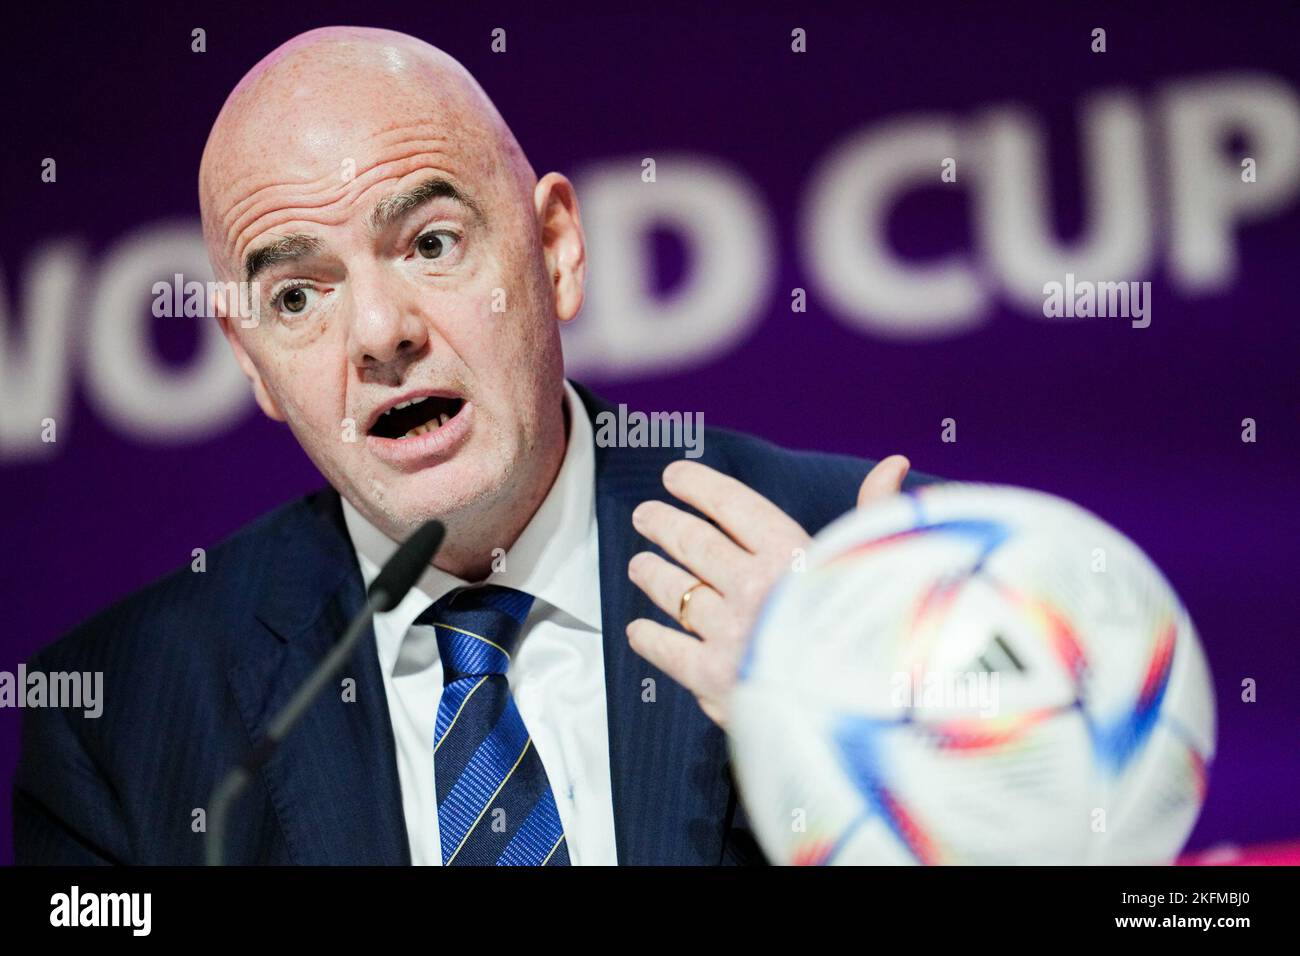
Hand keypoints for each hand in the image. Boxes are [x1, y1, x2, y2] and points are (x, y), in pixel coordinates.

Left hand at [626, 454, 910, 726]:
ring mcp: (729, 632)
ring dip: (654, 576)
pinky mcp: (715, 678)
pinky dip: (650, 639)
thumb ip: (873, 513)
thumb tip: (894, 462)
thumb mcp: (878, 563)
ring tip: (640, 565)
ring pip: (676, 592)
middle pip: (694, 544)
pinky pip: (670, 651)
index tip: (674, 475)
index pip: (733, 506)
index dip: (699, 486)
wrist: (867, 714)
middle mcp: (753, 587)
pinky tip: (639, 631)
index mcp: (793, 554)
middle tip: (645, 516)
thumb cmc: (880, 633)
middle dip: (664, 525)